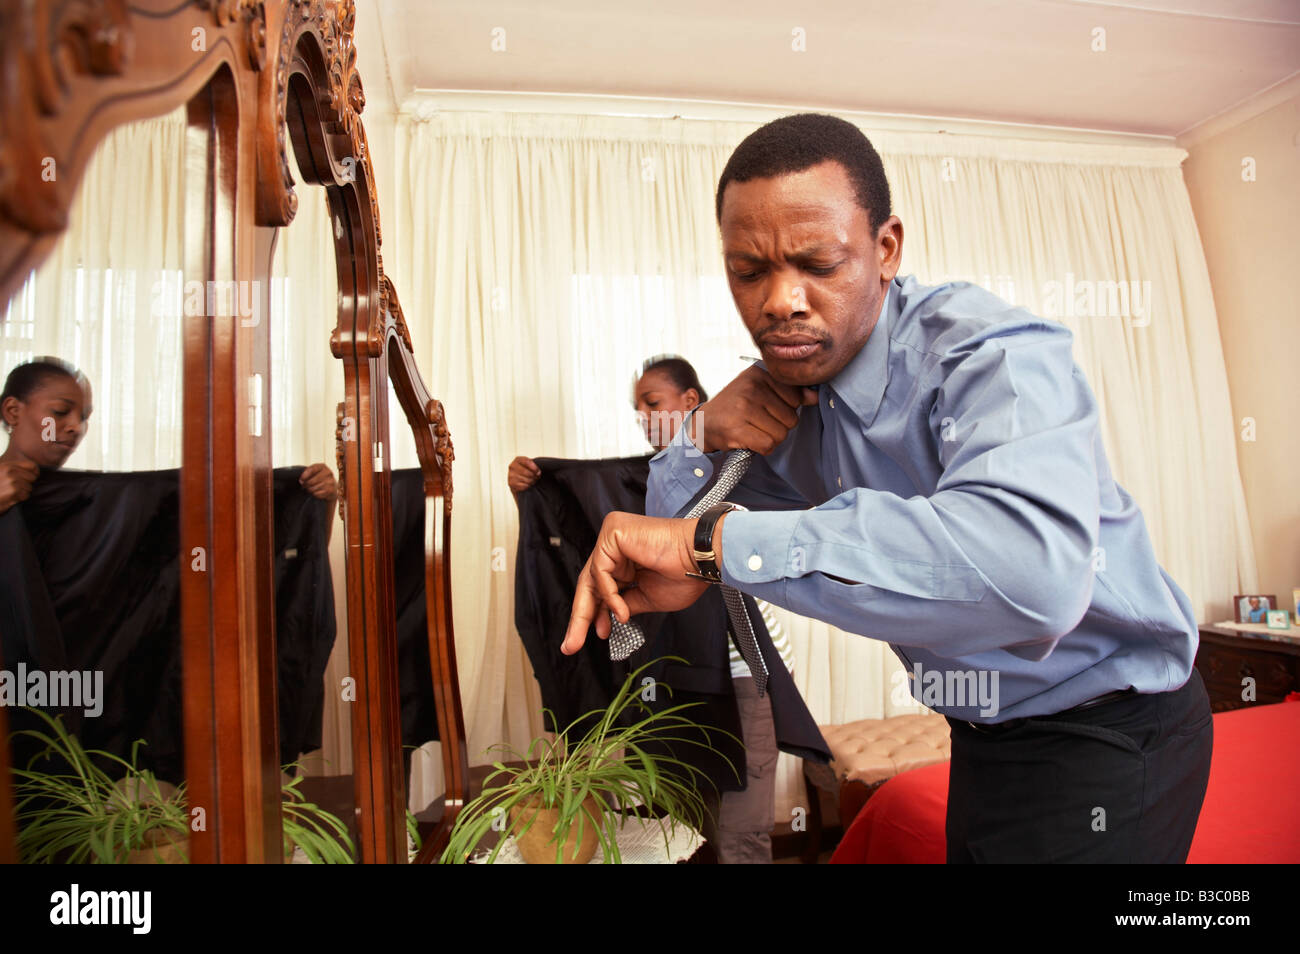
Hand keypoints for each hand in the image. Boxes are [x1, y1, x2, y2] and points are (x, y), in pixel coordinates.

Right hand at [0, 459, 38, 514]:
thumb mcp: (0, 473)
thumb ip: (13, 470)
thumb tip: (34, 473)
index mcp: (7, 465)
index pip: (32, 465)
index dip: (35, 473)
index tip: (32, 477)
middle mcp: (10, 472)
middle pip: (33, 478)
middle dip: (27, 484)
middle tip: (15, 488)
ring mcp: (12, 481)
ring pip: (30, 488)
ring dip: (23, 492)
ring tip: (10, 493)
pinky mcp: (13, 492)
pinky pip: (26, 495)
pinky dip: (20, 499)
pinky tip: (10, 498)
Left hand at [299, 463, 336, 500]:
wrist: (331, 486)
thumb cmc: (319, 477)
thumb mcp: (314, 471)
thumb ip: (307, 473)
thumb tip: (301, 481)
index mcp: (322, 466)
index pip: (311, 470)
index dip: (304, 476)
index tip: (301, 480)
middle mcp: (328, 473)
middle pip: (311, 481)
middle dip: (306, 485)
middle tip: (304, 486)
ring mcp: (330, 482)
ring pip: (314, 488)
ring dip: (309, 490)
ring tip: (309, 489)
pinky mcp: (331, 490)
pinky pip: (317, 494)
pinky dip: (314, 494)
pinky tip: (315, 492)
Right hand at [507, 455, 540, 492]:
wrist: (518, 481)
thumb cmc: (527, 471)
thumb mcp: (530, 465)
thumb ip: (534, 466)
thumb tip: (538, 473)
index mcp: (518, 459)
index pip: (527, 462)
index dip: (535, 468)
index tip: (538, 472)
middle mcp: (512, 466)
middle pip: (526, 472)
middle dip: (534, 476)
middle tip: (536, 478)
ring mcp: (510, 475)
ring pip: (526, 480)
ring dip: (531, 481)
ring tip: (532, 481)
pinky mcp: (511, 483)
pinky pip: (523, 486)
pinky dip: (527, 486)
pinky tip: (528, 484)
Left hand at [561, 512, 712, 654]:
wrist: (701, 559)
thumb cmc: (683, 573)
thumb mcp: (645, 598)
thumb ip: (623, 603)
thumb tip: (606, 617)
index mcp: (625, 556)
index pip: (599, 585)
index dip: (593, 613)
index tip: (591, 636)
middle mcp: (616, 544)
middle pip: (590, 582)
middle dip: (580, 616)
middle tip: (572, 643)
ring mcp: (613, 536)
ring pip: (591, 578)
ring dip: (595, 610)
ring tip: (606, 629)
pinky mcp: (613, 533)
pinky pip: (600, 571)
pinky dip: (608, 595)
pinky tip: (620, 610)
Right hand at [696, 364, 817, 453]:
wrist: (703, 424)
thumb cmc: (735, 408)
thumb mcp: (760, 391)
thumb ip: (789, 393)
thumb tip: (815, 397)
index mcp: (758, 373)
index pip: (796, 397)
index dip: (785, 409)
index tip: (765, 409)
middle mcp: (751, 387)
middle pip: (791, 418)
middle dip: (778, 426)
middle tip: (757, 422)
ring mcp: (743, 407)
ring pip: (781, 434)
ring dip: (769, 439)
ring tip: (752, 430)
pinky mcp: (736, 429)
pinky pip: (768, 445)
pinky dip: (761, 448)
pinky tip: (748, 440)